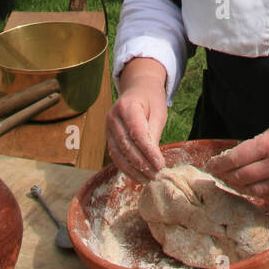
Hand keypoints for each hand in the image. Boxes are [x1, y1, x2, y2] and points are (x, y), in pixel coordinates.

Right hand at [105, 61, 167, 182]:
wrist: (138, 89)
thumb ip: (154, 133)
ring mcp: (108, 127)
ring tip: (148, 179)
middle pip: (126, 145)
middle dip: (142, 163)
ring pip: (118, 153)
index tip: (160, 165)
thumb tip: (153, 158)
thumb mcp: (158, 112)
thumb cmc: (151, 100)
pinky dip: (126, 167)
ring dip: (133, 169)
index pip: (137, 133)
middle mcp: (113, 117)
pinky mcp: (108, 136)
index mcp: (127, 106)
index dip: (148, 152)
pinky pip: (115, 155)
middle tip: (156, 175)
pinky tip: (137, 176)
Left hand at [205, 109, 268, 199]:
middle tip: (217, 173)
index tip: (209, 165)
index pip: (235, 158)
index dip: (219, 164)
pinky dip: (253, 191)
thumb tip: (234, 159)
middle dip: (225, 175)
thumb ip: (256, 146)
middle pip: (240, 176)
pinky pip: (266, 195)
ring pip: (251, 190)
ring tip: (229, 181)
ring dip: (237, 186)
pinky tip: (246, 186)